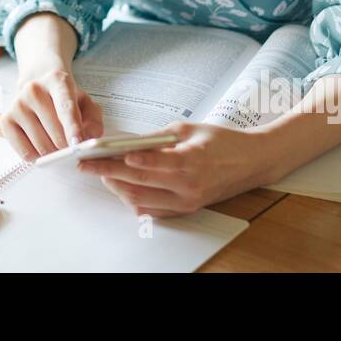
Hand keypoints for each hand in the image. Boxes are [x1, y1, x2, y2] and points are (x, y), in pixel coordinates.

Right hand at [0, 67, 104, 158]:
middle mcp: (34, 90)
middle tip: (70, 144)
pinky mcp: (6, 119)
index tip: (78, 144)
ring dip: (53, 152)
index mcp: (57, 81)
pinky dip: (37, 155)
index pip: (66, 108)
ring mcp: (17, 104)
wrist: (38, 84)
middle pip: (55, 133)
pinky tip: (40, 143)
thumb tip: (89, 138)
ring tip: (54, 140)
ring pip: (41, 146)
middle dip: (67, 147)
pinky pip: (25, 152)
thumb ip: (94, 120)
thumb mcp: (85, 102)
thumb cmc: (64, 97)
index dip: (73, 128)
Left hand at [76, 122, 270, 216]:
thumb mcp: (187, 129)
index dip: (121, 161)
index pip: (150, 164)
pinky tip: (122, 186)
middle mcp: (188, 187)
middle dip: (108, 174)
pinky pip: (153, 210)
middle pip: (139, 184)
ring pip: (141, 202)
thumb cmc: (221, 141)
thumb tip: (124, 143)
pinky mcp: (187, 209)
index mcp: (190, 162)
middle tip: (87, 165)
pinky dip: (134, 199)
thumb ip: (155, 139)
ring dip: (118, 188)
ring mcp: (188, 202)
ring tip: (101, 173)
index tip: (100, 155)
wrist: (252, 162)